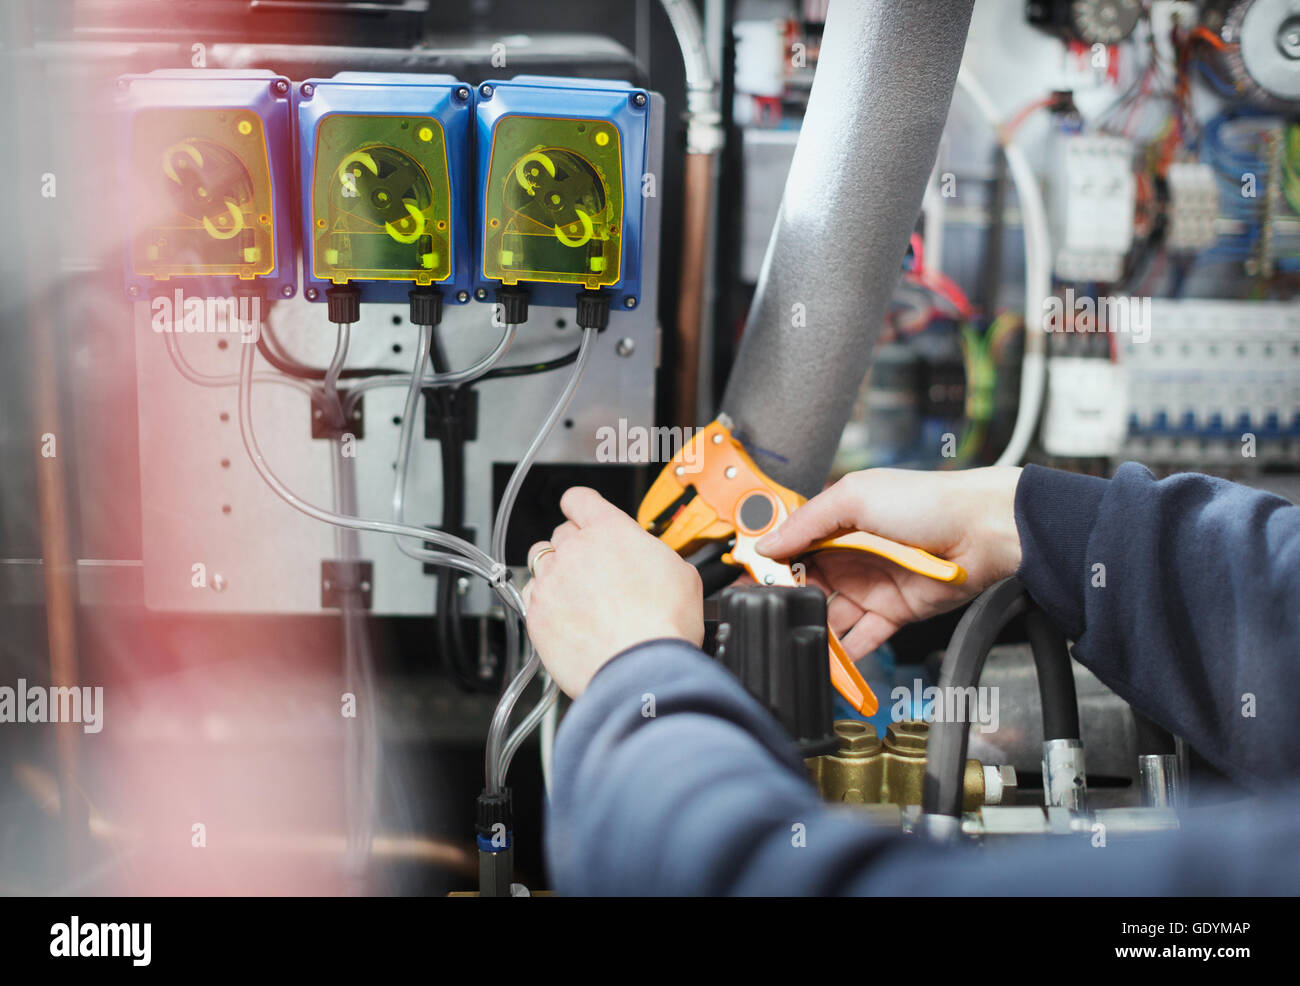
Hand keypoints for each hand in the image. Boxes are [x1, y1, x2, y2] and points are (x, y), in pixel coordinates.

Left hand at [523, 487, 704, 697]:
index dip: (580, 506)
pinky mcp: (536, 614)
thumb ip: (654, 555)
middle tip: (593, 569)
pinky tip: (565, 617)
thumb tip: (652, 562)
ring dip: (555, 572)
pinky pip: (530, 597)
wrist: (641, 668)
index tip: (580, 512)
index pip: (579, 499)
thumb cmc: (663, 624)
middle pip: (560, 533)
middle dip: (575, 546)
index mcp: (609, 530)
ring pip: (540, 562)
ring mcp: (551, 581)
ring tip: (576, 594)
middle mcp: (574, 550)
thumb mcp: (681, 573)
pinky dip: (544, 603)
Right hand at [755, 466, 1022, 659]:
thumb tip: (766, 542)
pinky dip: (845, 653)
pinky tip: (829, 660)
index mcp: (837, 522)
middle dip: (790, 601)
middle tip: (775, 614)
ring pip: (830, 616)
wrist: (984, 531)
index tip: (752, 581)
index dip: (772, 565)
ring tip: (799, 641)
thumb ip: (806, 521)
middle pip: (806, 586)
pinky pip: (860, 638)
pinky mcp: (892, 613)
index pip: (792, 547)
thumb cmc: (929, 502)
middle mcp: (850, 555)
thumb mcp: (855, 496)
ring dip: (815, 630)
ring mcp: (870, 585)